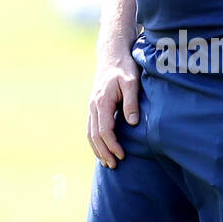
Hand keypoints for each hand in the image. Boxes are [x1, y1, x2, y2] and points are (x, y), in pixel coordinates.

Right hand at [87, 51, 140, 167]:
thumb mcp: (132, 82)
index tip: (122, 155)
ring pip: (90, 133)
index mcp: (102, 101)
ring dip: (98, 149)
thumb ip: (131, 102)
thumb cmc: (124, 68)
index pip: (104, 130)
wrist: (112, 55)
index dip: (112, 145)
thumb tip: (132, 123)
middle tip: (114, 165)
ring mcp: (91, 106)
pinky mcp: (94, 106)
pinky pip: (90, 128)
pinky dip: (95, 141)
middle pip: (95, 135)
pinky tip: (102, 149)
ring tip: (107, 162)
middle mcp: (93, 106)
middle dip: (104, 152)